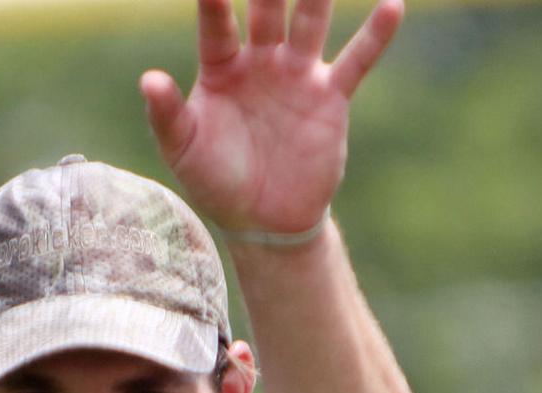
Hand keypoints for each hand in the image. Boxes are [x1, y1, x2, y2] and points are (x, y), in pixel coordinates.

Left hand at [141, 0, 401, 235]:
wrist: (264, 222)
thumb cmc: (217, 182)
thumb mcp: (183, 152)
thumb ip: (166, 115)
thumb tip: (148, 80)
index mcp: (221, 68)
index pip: (216, 23)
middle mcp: (261, 60)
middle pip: (267, 6)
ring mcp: (298, 74)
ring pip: (310, 19)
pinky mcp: (330, 97)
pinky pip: (356, 61)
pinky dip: (375, 35)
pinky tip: (393, 5)